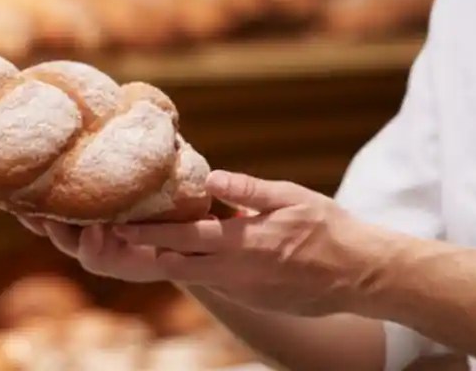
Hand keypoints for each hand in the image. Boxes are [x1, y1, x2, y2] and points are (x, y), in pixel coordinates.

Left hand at [19, 170, 394, 315]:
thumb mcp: (291, 198)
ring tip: (135, 242)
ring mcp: (245, 290)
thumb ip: (249, 190)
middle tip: (111, 234)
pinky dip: (196, 269)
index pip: (184, 238)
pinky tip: (183, 254)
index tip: (116, 224)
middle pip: (177, 263)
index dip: (147, 232)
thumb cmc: (330, 230)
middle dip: (144, 250)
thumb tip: (213, 177)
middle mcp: (237, 272)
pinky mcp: (254, 299)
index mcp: (244, 243)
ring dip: (165, 260)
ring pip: (193, 275)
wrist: (364, 276)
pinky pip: (217, 283)